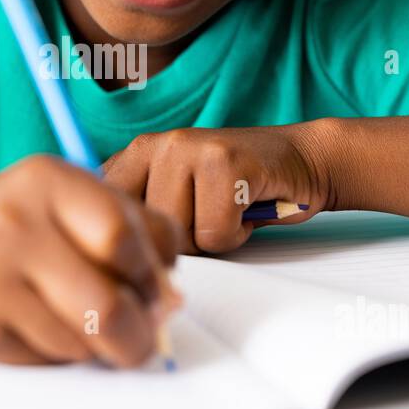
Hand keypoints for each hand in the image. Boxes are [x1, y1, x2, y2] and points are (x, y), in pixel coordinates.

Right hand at [0, 155, 183, 366]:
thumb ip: (132, 234)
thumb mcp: (71, 201)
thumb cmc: (16, 223)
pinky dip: (59, 353)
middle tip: (141, 339)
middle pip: (108, 303)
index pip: (123, 236)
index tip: (158, 292)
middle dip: (139, 334)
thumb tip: (170, 300)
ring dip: (97, 346)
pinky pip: (46, 359)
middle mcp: (14, 223)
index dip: (152, 274)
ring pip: (81, 342)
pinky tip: (39, 327)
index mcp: (49, 180)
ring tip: (79, 324)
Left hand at [103, 123, 337, 253]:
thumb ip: (142, 214)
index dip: (140, 243)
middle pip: (147, 233)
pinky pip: (215, 232)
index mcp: (135, 155)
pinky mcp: (225, 161)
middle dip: (182, 240)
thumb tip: (114, 263)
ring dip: (211, 236)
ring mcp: (189, 148)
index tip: (167, 238)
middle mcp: (155, 145)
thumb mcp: (176, 195)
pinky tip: (247, 207)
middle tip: (209, 214)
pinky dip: (237, 233)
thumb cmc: (235, 189)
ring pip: (180, 234)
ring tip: (227, 208)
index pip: (109, 218)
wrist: (299, 160)